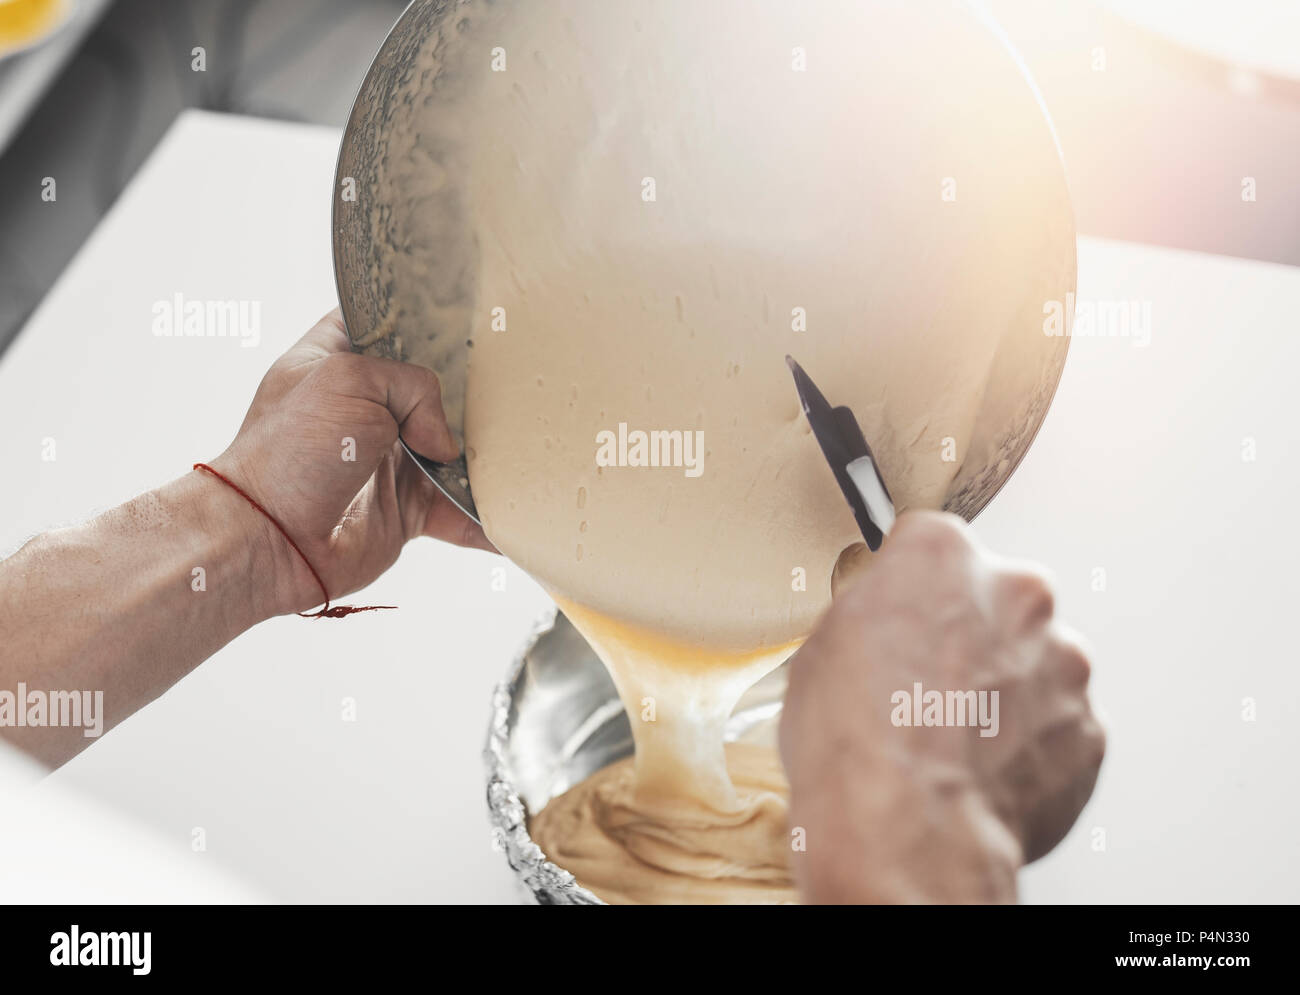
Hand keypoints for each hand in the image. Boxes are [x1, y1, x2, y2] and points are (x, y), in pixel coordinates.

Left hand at [208, 309, 493, 615]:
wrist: (270, 539)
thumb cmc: (289, 451)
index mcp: (340, 358)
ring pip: (456, 451)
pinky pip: (456, 512)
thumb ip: (415, 387)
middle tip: (515, 381)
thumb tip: (445, 442)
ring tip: (528, 447)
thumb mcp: (350, 380)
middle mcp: (368, 405)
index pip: (388, 321)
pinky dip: (483, 519)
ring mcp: (390, 458)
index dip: (425, 317)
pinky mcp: (405, 509)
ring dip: (486, 456)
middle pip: (437, 387)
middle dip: (473, 390)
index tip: (471, 315)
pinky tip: (514, 518)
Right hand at [780, 511, 1103, 902]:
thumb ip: (871, 617)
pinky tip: (981, 775)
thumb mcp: (820, 651)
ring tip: (953, 744)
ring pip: (1034, 664)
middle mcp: (1015, 594)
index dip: (910, 593)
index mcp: (941, 556)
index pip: (929, 548)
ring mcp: (1063, 662)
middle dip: (970, 638)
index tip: (901, 620)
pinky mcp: (1089, 730)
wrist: (907, 830)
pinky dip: (1028, 747)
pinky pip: (1058, 727)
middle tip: (926, 688)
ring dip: (1004, 693)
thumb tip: (881, 631)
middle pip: (996, 601)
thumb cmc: (856, 744)